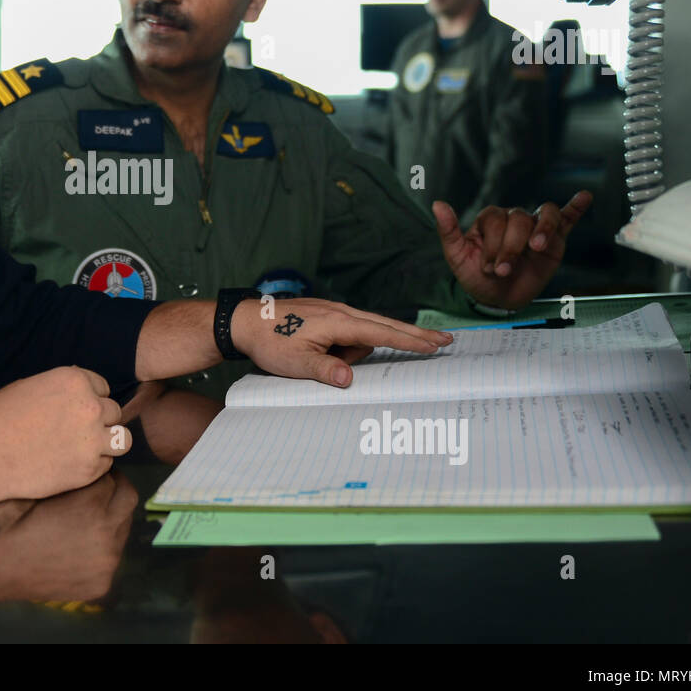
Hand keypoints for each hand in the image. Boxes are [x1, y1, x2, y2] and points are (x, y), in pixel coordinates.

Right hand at [0, 366, 128, 503]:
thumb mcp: (31, 386)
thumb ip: (62, 389)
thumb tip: (78, 393)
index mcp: (75, 381)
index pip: (103, 387)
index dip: (90, 398)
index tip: (75, 411)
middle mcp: (90, 407)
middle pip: (113, 412)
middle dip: (98, 420)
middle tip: (77, 432)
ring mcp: (93, 439)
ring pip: (122, 439)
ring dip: (108, 442)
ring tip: (87, 448)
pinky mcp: (89, 469)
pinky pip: (106, 464)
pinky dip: (94, 465)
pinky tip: (71, 464)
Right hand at [0, 473, 137, 611]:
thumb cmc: (5, 521)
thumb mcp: (36, 487)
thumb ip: (70, 477)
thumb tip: (92, 463)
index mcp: (90, 506)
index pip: (113, 477)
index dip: (98, 472)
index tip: (87, 472)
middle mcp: (106, 535)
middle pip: (127, 501)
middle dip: (113, 491)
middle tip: (94, 490)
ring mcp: (106, 564)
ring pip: (122, 528)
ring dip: (109, 518)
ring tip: (84, 518)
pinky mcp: (100, 584)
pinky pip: (111, 557)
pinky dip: (100, 549)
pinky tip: (78, 546)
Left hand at [230, 297, 451, 387]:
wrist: (245, 321)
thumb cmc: (269, 342)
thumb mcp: (295, 363)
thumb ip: (324, 370)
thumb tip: (349, 379)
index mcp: (338, 322)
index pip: (382, 333)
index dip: (411, 340)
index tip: (436, 344)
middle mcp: (340, 312)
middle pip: (385, 325)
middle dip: (413, 335)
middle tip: (445, 341)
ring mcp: (333, 312)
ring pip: (361, 333)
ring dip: (355, 353)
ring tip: (317, 362)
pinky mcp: (325, 315)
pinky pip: (347, 333)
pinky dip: (349, 346)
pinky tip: (326, 357)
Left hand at [434, 190, 592, 309]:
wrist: (497, 299)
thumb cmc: (478, 276)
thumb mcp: (458, 257)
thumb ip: (448, 231)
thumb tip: (437, 204)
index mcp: (490, 220)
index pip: (496, 220)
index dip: (493, 244)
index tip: (491, 269)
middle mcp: (513, 219)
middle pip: (518, 219)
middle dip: (511, 248)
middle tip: (504, 271)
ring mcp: (535, 227)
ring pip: (543, 215)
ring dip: (542, 229)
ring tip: (538, 247)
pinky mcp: (555, 239)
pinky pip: (567, 219)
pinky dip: (576, 208)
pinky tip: (584, 197)